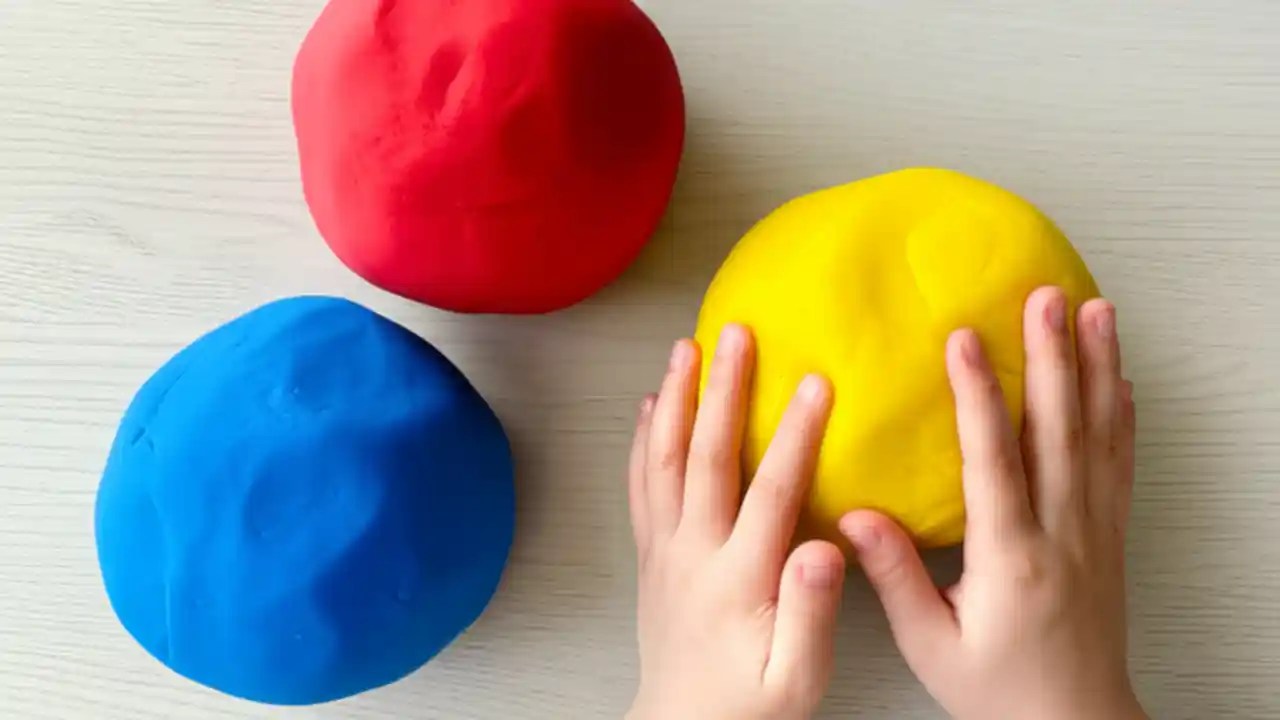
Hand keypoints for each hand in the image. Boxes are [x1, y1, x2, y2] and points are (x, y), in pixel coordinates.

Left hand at [627, 325, 843, 719]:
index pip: (771, 491)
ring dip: (674, 400)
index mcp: (739, 578)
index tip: (817, 381)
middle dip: (722, 390)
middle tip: (736, 332)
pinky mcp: (650, 555)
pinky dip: (642, 441)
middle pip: (706, 457)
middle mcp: (693, 553)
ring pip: (663, 462)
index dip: (795, 433)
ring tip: (684, 347)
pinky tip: (650, 406)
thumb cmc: (749, 705)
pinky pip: (640, 486)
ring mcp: (664, 550)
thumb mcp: (797, 678)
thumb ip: (811, 613)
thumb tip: (824, 549)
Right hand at [840, 287, 1146, 719]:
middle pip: (1059, 430)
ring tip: (1094, 310)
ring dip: (1096, 368)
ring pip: (1098, 435)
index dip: (979, 396)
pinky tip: (1118, 378)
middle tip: (1046, 295)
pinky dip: (1121, 414)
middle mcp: (1062, 533)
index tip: (964, 339)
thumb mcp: (932, 644)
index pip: (994, 460)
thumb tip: (854, 517)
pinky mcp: (1109, 535)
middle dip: (1052, 356)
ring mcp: (1094, 530)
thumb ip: (895, 578)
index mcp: (1011, 558)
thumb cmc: (1000, 691)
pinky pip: (1120, 463)